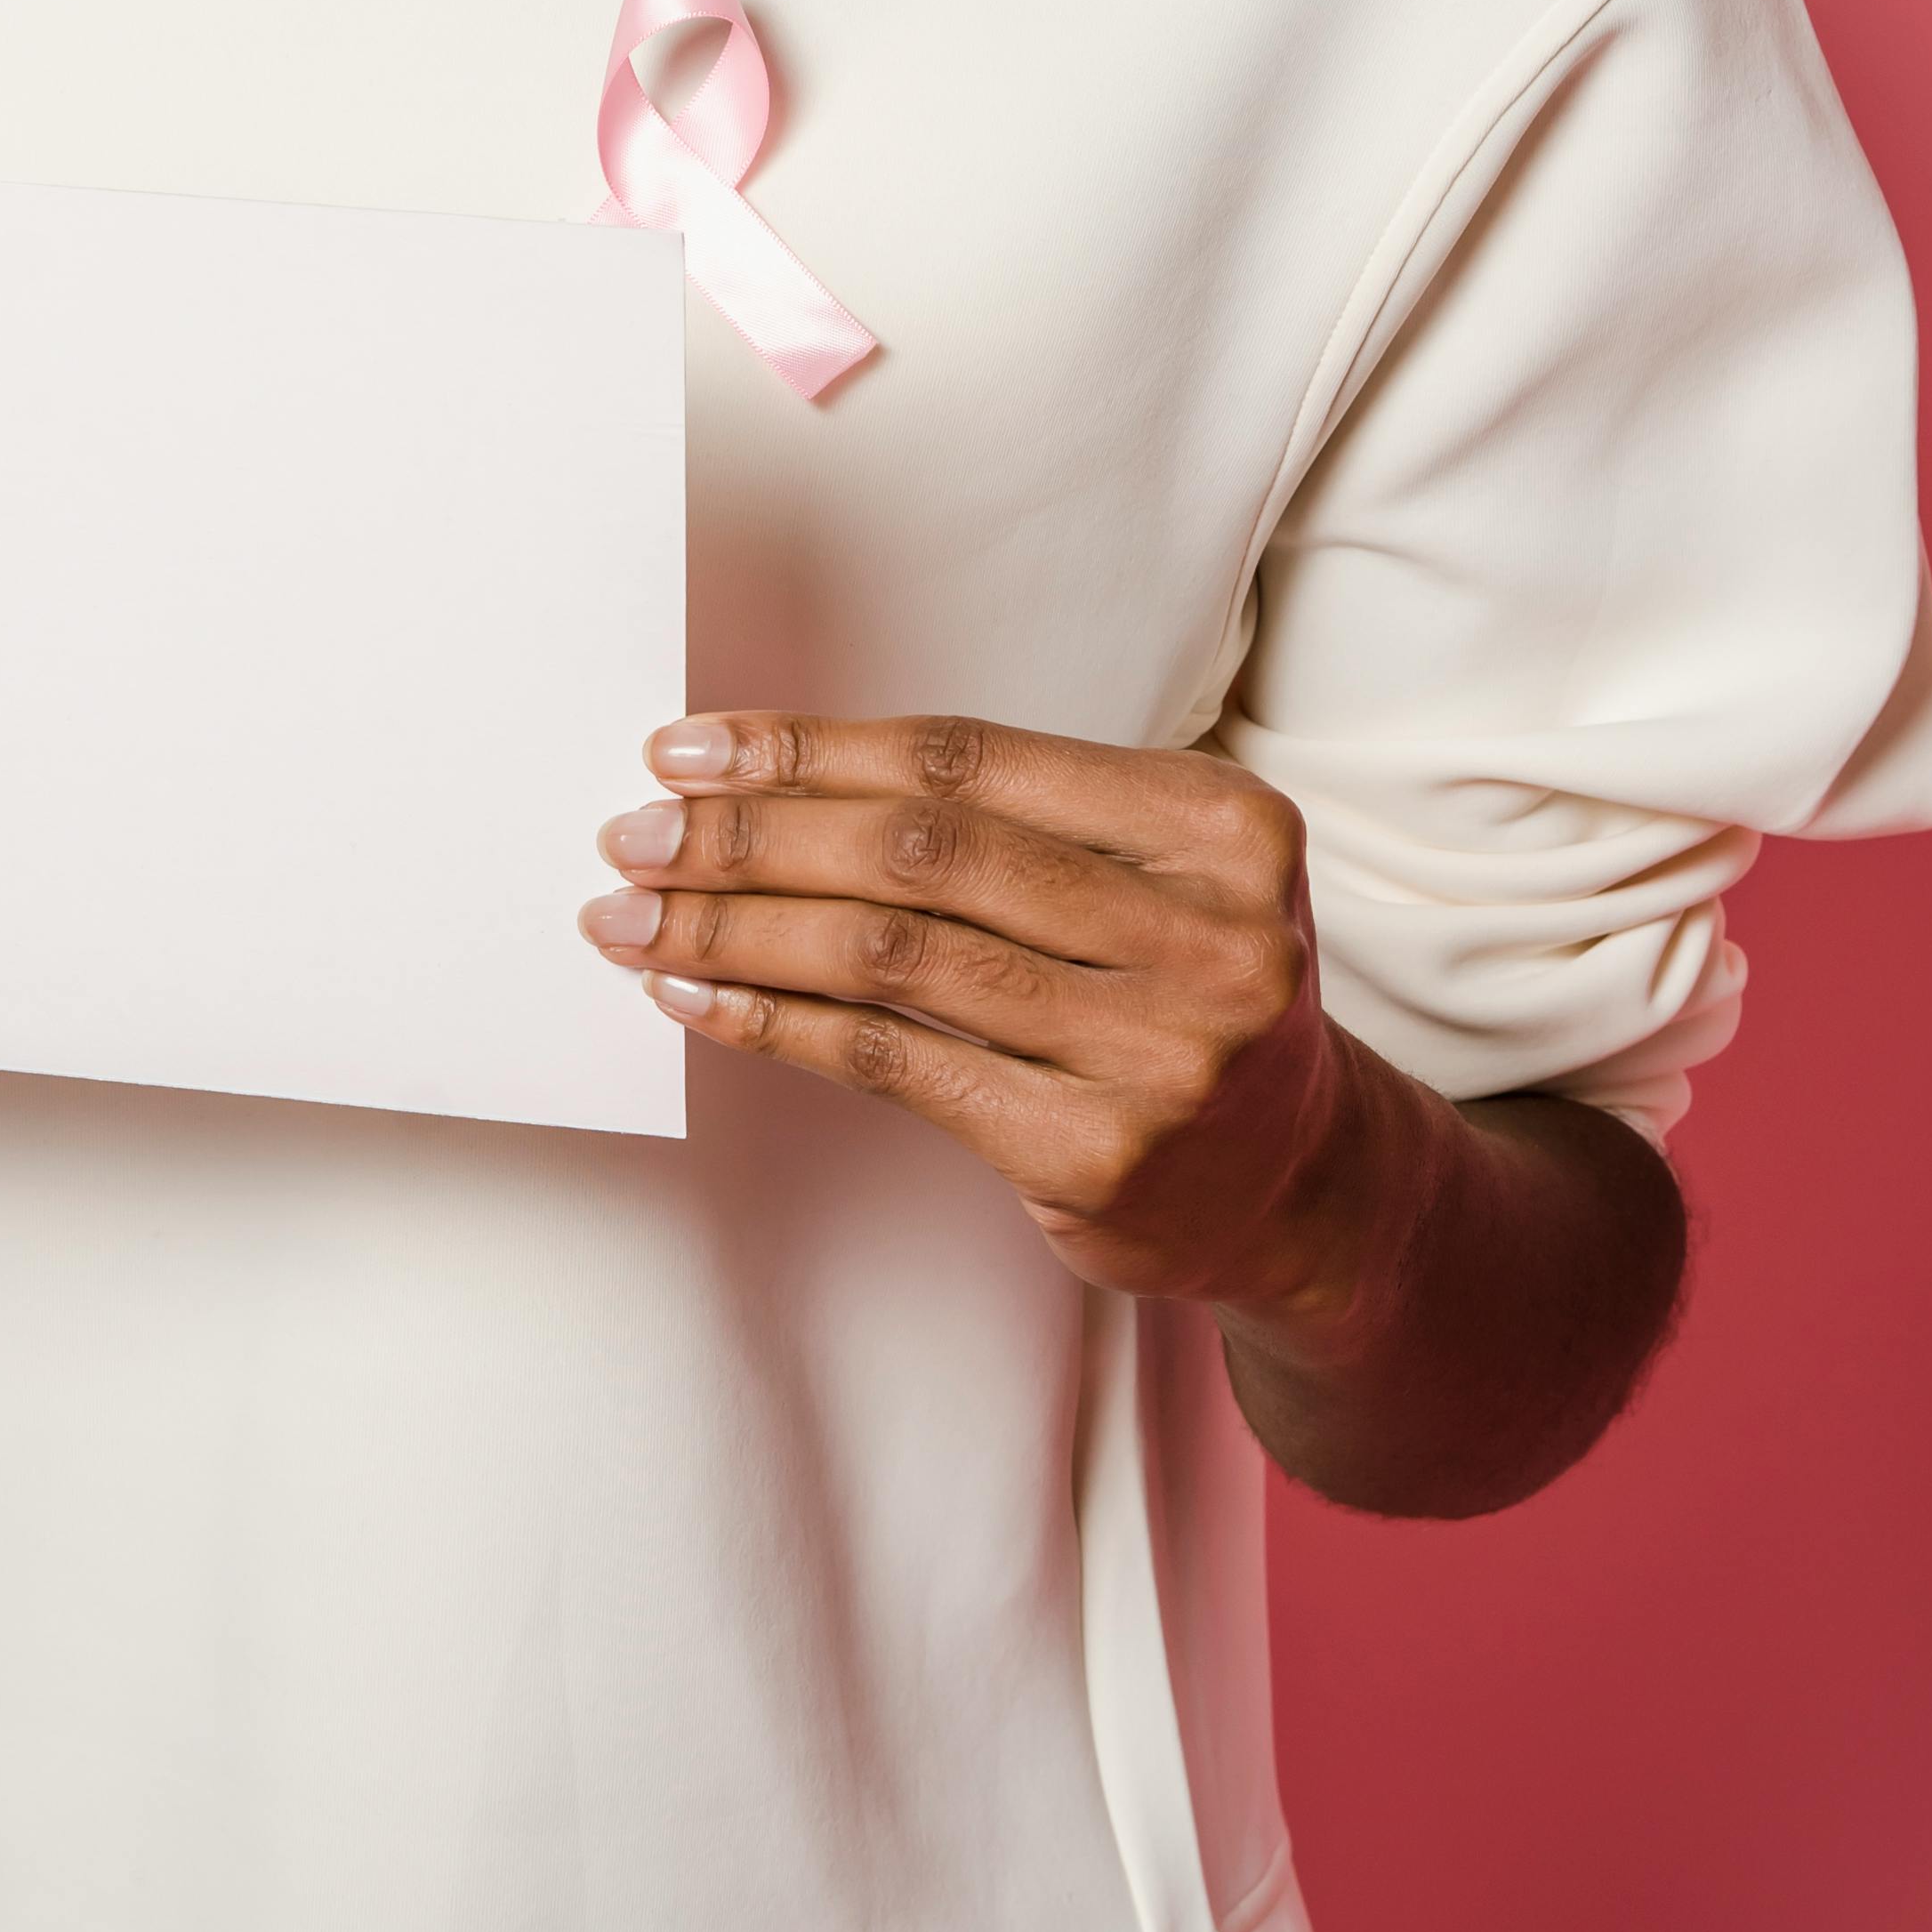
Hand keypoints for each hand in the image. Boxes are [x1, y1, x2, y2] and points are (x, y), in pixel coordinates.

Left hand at [583, 711, 1363, 1330]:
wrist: (1296, 1183)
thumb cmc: (1180, 997)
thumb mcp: (1147, 875)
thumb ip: (999, 822)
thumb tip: (761, 782)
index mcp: (1220, 824)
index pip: (967, 757)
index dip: (813, 749)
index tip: (693, 749)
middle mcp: (1205, 933)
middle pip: (920, 851)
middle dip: (751, 836)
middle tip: (635, 833)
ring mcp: (1159, 1052)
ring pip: (891, 956)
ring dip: (736, 927)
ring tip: (635, 916)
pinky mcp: (1093, 1153)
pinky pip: (891, 1062)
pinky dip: (777, 1021)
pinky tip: (701, 996)